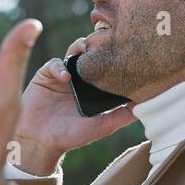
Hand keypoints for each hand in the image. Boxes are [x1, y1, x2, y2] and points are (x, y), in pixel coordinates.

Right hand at [13, 36, 136, 173]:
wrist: (41, 141)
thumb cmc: (72, 136)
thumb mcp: (102, 126)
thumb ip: (121, 116)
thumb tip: (143, 106)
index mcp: (94, 88)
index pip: (106, 67)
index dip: (113, 58)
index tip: (123, 52)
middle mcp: (80, 79)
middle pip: (91, 55)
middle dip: (97, 47)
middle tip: (104, 43)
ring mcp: (63, 75)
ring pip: (74, 53)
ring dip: (80, 49)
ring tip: (85, 51)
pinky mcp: (45, 75)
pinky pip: (54, 64)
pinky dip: (60, 68)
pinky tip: (66, 78)